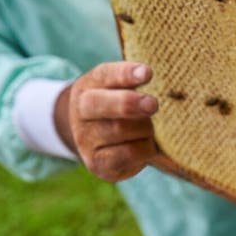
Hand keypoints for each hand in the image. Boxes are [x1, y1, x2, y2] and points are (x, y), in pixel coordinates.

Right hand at [54, 61, 157, 181]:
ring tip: (149, 127)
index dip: (126, 74)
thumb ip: (133, 80)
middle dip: (130, 103)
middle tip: (153, 104)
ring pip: (120, 130)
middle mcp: (82, 110)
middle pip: (102, 104)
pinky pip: (127, 154)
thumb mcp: (118, 87)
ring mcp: (85, 138)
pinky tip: (147, 144)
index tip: (147, 73)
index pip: (106, 75)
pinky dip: (144, 148)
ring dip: (144, 128)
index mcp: (90, 84)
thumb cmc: (116, 105)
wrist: (91, 136)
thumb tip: (151, 75)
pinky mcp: (96, 163)